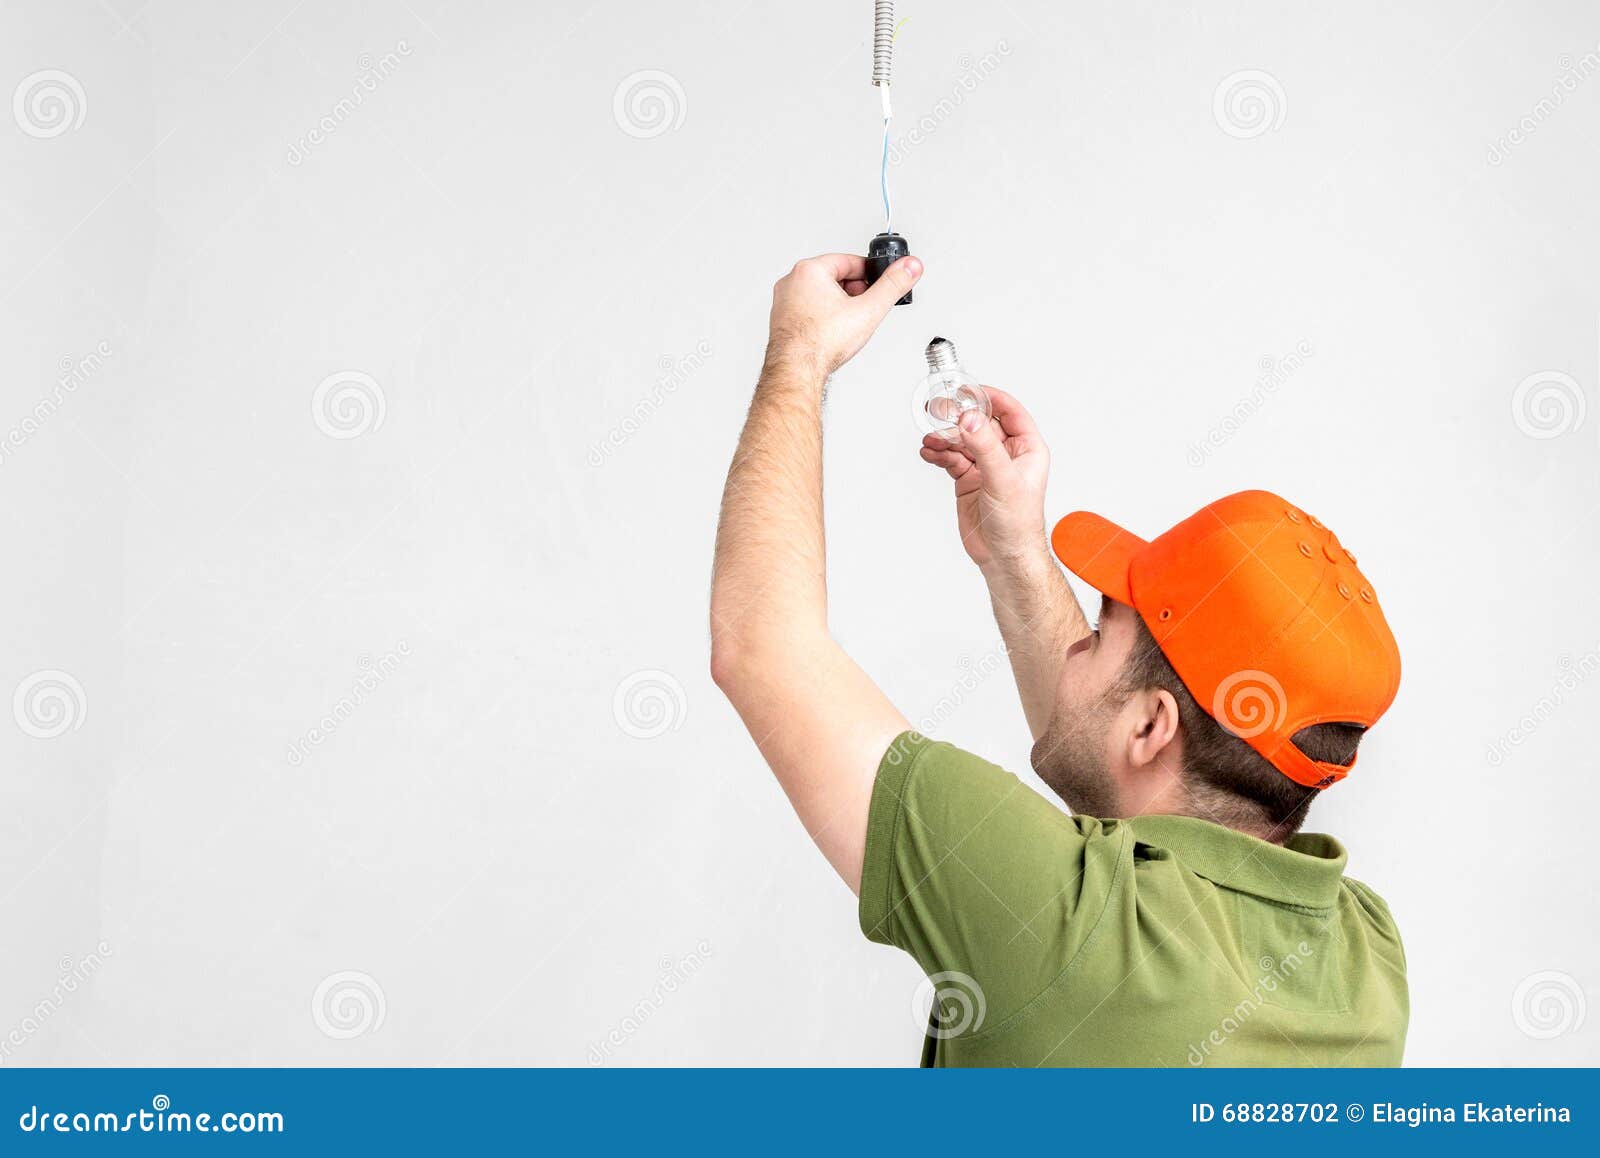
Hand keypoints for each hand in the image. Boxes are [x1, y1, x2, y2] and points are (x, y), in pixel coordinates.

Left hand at [766, 253, 922, 374]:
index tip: (878, 286)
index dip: (869, 274)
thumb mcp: (868, 310)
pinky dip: (823, 318)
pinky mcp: (781, 319)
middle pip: (835, 277)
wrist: (795, 371)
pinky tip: (831, 334)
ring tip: (847, 325)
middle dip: (854, 293)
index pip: (849, 261)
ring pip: (822, 295)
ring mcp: (784, 301)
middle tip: (863, 310)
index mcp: (810, 270)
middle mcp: (792, 281)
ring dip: (839, 306)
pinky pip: (809, 310)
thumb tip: (909, 267)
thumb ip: (892, 286)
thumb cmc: (820, 342)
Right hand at [919, 388, 1050, 572]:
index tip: (967, 390)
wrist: (1003, 557)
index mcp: (1027, 448)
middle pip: (979, 424)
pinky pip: (951, 459)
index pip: (1009, 411)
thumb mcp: (1003, 480)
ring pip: (962, 441)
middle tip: (937, 412)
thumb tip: (969, 418)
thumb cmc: (1018, 524)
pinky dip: (938, 454)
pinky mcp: (968, 480)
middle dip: (958, 419)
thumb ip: (985, 447)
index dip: (988, 397)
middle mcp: (1007, 454)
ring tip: (930, 441)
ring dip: (944, 438)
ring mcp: (986, 466)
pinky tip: (929, 453)